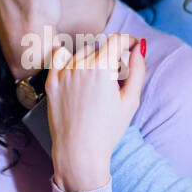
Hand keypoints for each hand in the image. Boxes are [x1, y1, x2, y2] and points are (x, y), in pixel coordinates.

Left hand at [47, 32, 146, 191]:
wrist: (79, 152)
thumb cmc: (108, 130)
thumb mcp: (131, 100)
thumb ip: (138, 69)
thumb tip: (139, 47)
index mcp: (103, 68)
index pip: (117, 39)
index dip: (129, 40)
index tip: (133, 46)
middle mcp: (81, 65)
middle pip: (101, 47)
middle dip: (111, 56)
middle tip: (116, 77)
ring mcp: (63, 73)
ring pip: (81, 52)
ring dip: (92, 59)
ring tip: (97, 83)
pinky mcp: (51, 82)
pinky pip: (59, 56)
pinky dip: (67, 57)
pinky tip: (75, 69)